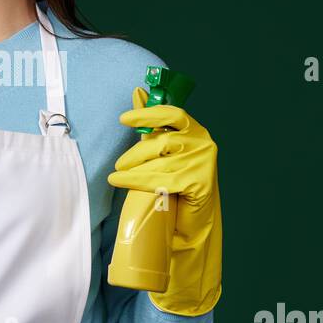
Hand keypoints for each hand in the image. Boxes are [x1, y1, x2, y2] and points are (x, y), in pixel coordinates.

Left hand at [106, 86, 222, 315]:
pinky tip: (123, 183)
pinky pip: (164, 179)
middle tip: (119, 166)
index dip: (148, 114)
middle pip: (162, 140)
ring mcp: (204, 163)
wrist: (193, 228)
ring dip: (134, 169)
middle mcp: (203, 144)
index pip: (173, 114)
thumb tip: (138, 94)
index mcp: (195, 132)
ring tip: (117, 177)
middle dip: (135, 153)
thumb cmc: (176, 187)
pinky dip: (139, 181)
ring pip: (161, 160)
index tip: (125, 118)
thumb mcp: (163, 154)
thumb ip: (152, 126)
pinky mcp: (201, 183)